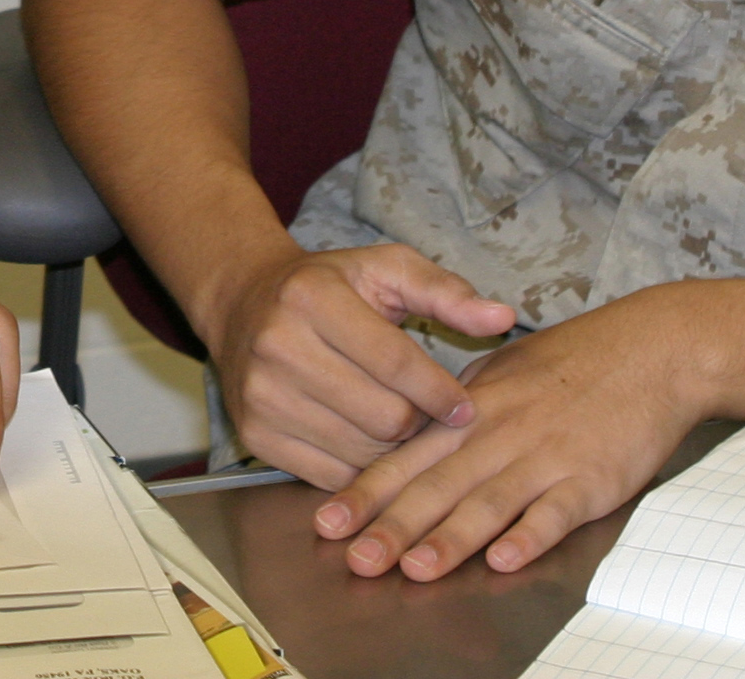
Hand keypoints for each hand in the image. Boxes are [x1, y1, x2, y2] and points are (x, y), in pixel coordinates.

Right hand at [204, 241, 513, 489]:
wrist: (242, 302)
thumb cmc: (329, 286)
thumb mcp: (384, 269)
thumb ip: (445, 292)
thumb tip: (502, 319)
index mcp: (311, 298)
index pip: (394, 361)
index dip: (439, 391)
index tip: (466, 407)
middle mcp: (278, 346)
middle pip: (382, 416)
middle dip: (419, 422)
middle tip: (431, 417)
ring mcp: (261, 395)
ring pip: (360, 451)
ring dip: (393, 449)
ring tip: (403, 427)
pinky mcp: (254, 434)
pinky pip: (330, 476)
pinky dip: (360, 469)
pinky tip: (370, 443)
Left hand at [309, 274, 744, 580]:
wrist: (652, 348)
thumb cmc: (574, 361)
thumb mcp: (501, 372)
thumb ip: (455, 412)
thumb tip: (409, 441)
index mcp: (473, 409)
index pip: (408, 457)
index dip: (366, 492)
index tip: (328, 523)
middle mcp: (501, 432)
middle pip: (438, 486)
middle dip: (392, 526)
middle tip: (355, 559)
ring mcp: (546, 456)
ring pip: (489, 502)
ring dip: (451, 539)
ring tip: (416, 567)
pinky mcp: (592, 478)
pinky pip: (556, 511)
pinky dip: (530, 535)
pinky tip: (506, 559)